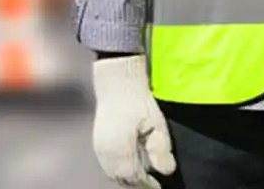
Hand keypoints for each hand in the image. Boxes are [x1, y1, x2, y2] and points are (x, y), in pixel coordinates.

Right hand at [91, 55, 175, 188]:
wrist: (117, 85)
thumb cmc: (140, 102)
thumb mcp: (157, 124)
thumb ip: (161, 149)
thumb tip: (167, 171)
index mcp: (120, 149)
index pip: (133, 176)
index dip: (146, 185)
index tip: (158, 187)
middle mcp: (106, 153)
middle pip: (121, 178)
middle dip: (137, 184)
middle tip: (152, 185)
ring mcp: (99, 149)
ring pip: (112, 173)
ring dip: (127, 178)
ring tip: (143, 179)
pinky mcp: (97, 144)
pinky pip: (107, 165)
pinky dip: (119, 171)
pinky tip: (130, 167)